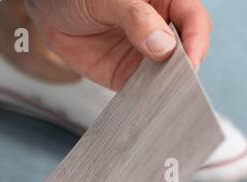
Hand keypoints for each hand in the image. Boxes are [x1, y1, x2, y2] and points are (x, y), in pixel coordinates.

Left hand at [25, 0, 211, 90]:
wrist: (49, 11)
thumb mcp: (109, 0)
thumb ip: (137, 19)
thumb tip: (164, 46)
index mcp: (166, 0)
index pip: (193, 19)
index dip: (196, 39)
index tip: (190, 59)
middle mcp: (161, 27)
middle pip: (187, 49)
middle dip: (186, 67)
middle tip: (180, 83)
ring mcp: (145, 53)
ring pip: (168, 74)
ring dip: (168, 88)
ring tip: (165, 98)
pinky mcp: (127, 75)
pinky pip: (143, 89)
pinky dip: (147, 99)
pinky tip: (146, 105)